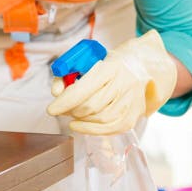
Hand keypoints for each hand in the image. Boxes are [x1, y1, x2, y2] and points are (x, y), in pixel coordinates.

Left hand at [47, 30, 176, 134]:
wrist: (139, 65)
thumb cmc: (107, 63)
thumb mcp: (85, 61)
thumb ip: (66, 75)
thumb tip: (56, 92)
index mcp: (110, 67)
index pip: (84, 88)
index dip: (65, 101)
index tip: (52, 109)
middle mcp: (123, 84)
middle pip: (91, 106)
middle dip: (71, 111)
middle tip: (62, 109)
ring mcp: (131, 100)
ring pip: (101, 119)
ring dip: (80, 120)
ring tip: (72, 114)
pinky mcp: (134, 114)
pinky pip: (112, 128)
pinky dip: (92, 130)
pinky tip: (80, 126)